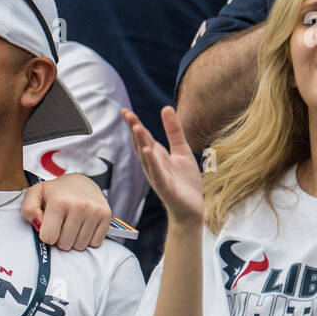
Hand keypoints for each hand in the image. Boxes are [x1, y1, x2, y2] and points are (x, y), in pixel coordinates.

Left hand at [21, 172, 110, 250]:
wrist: (80, 182)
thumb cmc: (55, 192)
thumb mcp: (35, 195)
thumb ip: (28, 210)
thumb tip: (37, 224)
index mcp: (59, 201)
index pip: (48, 238)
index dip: (46, 235)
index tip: (49, 225)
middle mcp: (79, 205)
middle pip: (64, 245)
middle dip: (60, 238)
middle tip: (61, 224)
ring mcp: (94, 211)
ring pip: (80, 246)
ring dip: (74, 240)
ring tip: (72, 224)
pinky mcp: (106, 215)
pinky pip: (94, 243)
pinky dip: (88, 239)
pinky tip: (83, 226)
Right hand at [122, 106, 202, 226]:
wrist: (192, 208)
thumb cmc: (184, 181)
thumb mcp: (181, 150)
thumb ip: (174, 130)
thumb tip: (166, 107)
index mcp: (156, 155)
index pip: (143, 137)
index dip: (134, 124)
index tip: (124, 111)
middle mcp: (153, 165)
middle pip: (141, 144)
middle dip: (134, 129)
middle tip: (126, 114)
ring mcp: (157, 176)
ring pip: (147, 157)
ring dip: (141, 142)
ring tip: (137, 127)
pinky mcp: (165, 187)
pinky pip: (157, 173)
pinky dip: (152, 162)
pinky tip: (148, 152)